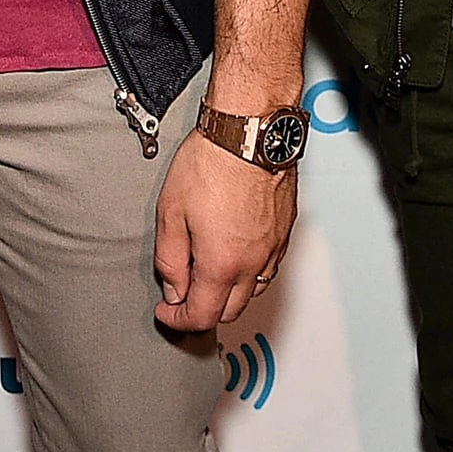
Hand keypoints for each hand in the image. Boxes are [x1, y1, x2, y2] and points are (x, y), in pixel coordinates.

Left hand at [154, 128, 295, 332]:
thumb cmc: (211, 162)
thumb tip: (174, 289)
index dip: (178, 320)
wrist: (249, 131)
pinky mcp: (285, 231)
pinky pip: (268, 266)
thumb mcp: (171, 211)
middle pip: (230, 311)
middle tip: (183, 295)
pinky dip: (249, 270)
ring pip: (253, 291)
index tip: (167, 312)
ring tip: (206, 270)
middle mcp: (253, 263)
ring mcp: (273, 248)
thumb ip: (170, 259)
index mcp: (222, 264)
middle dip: (204, 310)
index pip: (202, 316)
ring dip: (228, 292)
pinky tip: (233, 250)